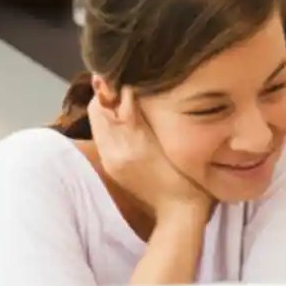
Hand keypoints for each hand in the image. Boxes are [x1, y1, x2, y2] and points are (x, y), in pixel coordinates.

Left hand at [88, 86, 211, 218]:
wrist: (182, 211)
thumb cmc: (187, 174)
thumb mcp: (169, 139)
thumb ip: (144, 115)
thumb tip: (127, 89)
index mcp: (125, 143)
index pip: (102, 104)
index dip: (110, 86)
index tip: (123, 74)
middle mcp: (111, 151)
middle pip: (97, 112)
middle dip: (108, 97)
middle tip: (126, 85)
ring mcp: (111, 161)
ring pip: (100, 125)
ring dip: (110, 111)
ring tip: (130, 101)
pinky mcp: (114, 168)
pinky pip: (106, 139)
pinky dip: (114, 127)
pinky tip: (132, 123)